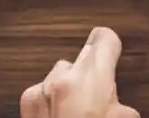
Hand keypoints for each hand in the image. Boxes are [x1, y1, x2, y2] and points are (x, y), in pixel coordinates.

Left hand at [20, 27, 138, 117]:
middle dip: (91, 72)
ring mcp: (40, 90)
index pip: (105, 38)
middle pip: (83, 57)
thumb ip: (121, 104)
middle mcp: (62, 78)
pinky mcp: (26, 102)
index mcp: (90, 78)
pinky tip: (58, 115)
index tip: (112, 47)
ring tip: (77, 110)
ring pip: (60, 74)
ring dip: (68, 87)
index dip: (111, 44)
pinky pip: (42, 90)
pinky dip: (49, 99)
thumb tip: (119, 108)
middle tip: (98, 96)